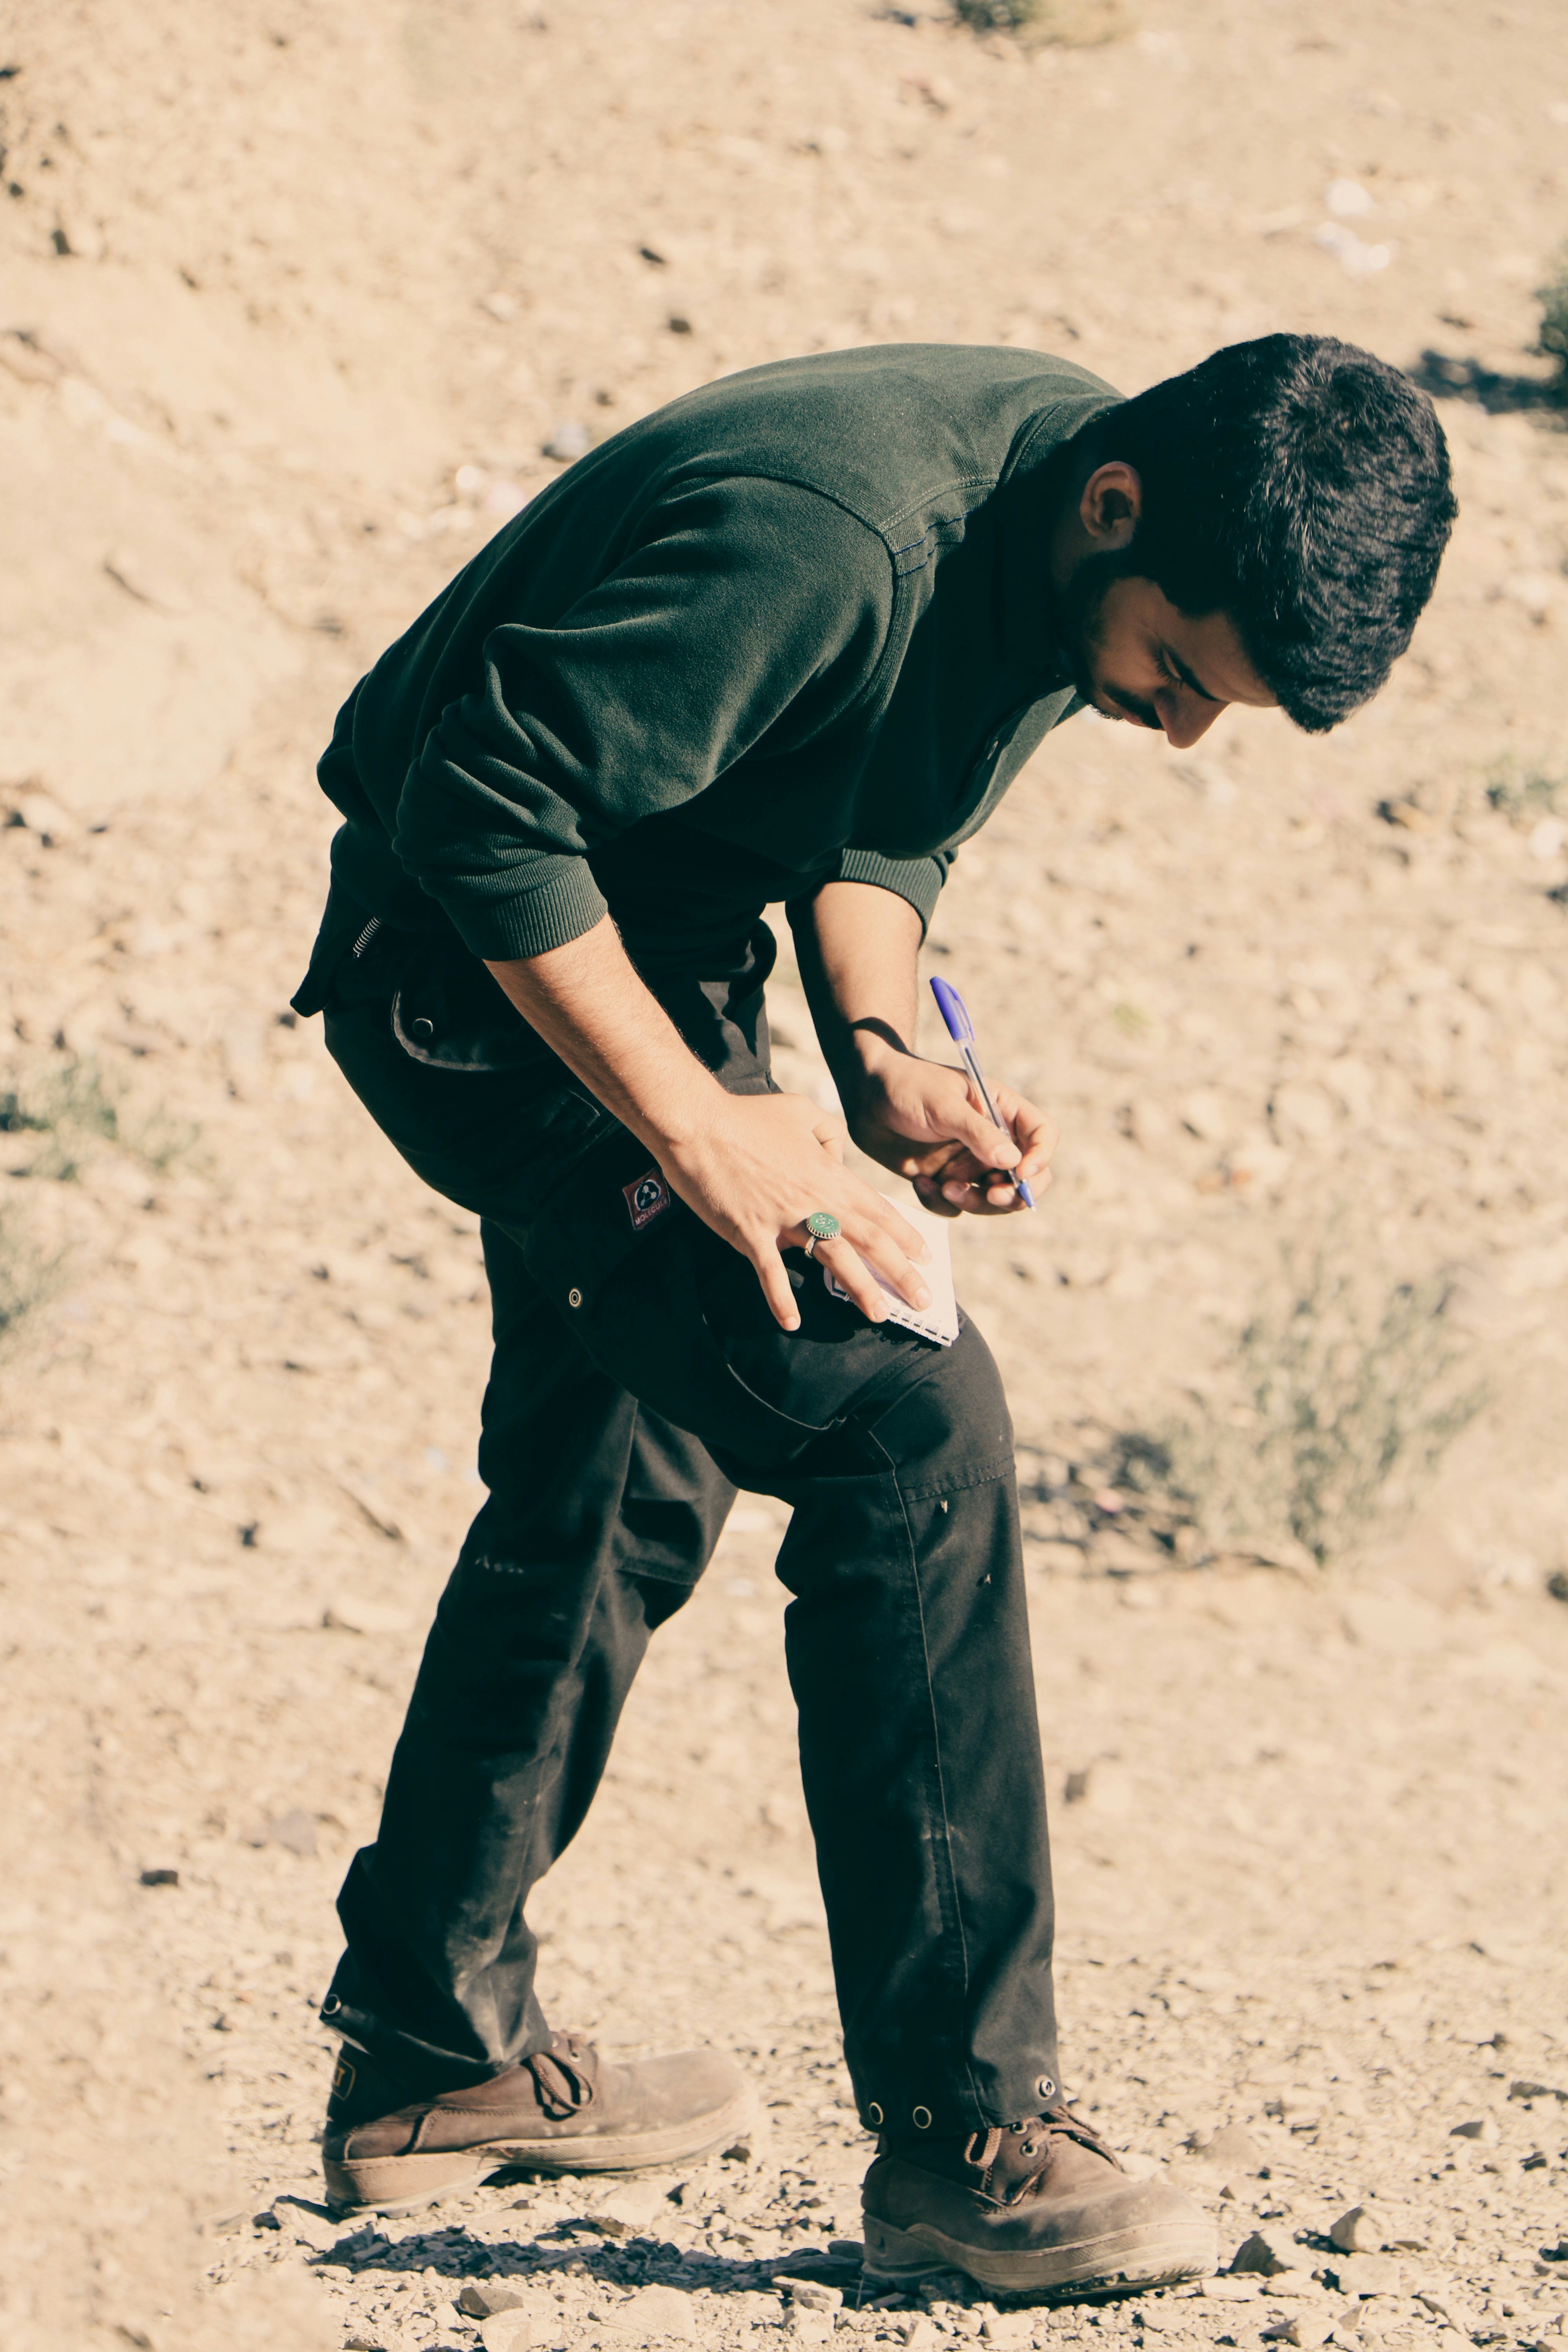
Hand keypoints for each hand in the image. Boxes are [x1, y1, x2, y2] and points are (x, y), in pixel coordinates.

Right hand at [657, 1089, 933, 1332]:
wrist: (699, 1123)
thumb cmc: (749, 1115)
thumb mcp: (802, 1110)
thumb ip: (830, 1135)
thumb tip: (839, 1159)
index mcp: (829, 1172)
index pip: (877, 1210)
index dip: (904, 1236)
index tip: (926, 1258)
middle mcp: (814, 1198)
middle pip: (868, 1239)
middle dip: (899, 1272)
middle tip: (922, 1300)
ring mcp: (782, 1217)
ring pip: (831, 1257)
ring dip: (858, 1288)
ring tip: (879, 1314)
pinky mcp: (750, 1231)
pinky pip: (769, 1271)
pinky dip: (780, 1298)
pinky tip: (791, 1322)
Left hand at [845, 1039, 1058, 1219]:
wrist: (864, 1096)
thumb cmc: (905, 1086)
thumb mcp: (942, 1104)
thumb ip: (978, 1132)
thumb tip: (1013, 1163)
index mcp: (1002, 1110)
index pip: (1042, 1135)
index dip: (1040, 1157)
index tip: (1021, 1173)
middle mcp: (992, 1139)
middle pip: (1026, 1178)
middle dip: (1012, 1193)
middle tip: (991, 1196)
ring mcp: (969, 1163)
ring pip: (993, 1200)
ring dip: (974, 1202)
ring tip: (944, 1187)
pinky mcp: (945, 1181)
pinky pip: (956, 1207)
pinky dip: (941, 1204)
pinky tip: (919, 1183)